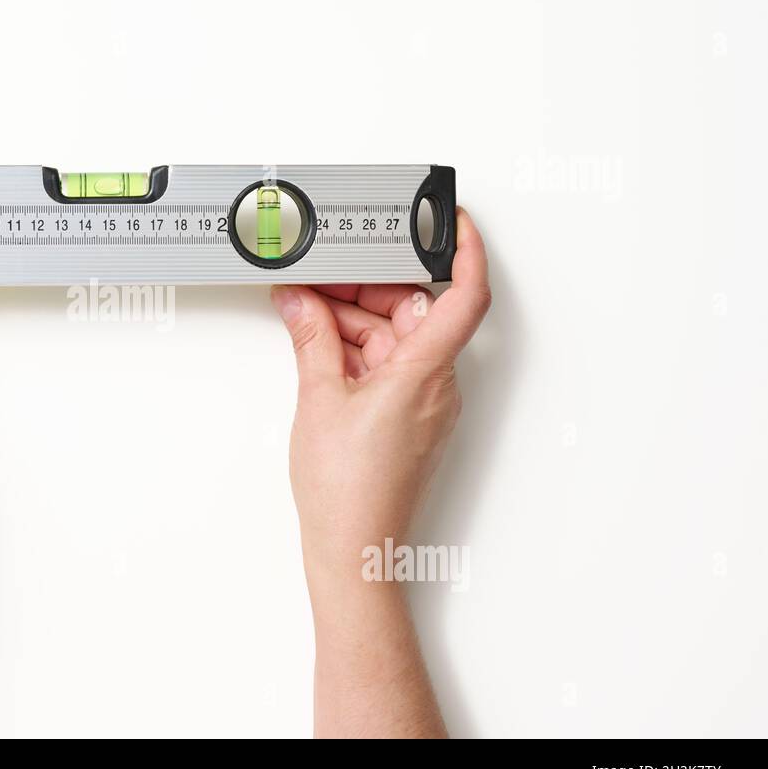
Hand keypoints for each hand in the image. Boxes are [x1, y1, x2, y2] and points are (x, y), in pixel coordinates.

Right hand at [270, 208, 489, 736]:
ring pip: (398, 339)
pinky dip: (357, 349)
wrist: (355, 550)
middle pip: (416, 312)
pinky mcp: (408, 420)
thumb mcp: (319, 400)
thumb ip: (312, 340)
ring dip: (354, 319)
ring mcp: (424, 404)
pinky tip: (318, 342)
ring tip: (303, 310)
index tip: (451, 218)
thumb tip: (302, 303)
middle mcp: (437, 386)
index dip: (465, 250)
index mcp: (425, 373)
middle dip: (369, 286)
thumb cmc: (347, 491)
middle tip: (323, 271)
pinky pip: (390, 366)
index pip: (465, 296)